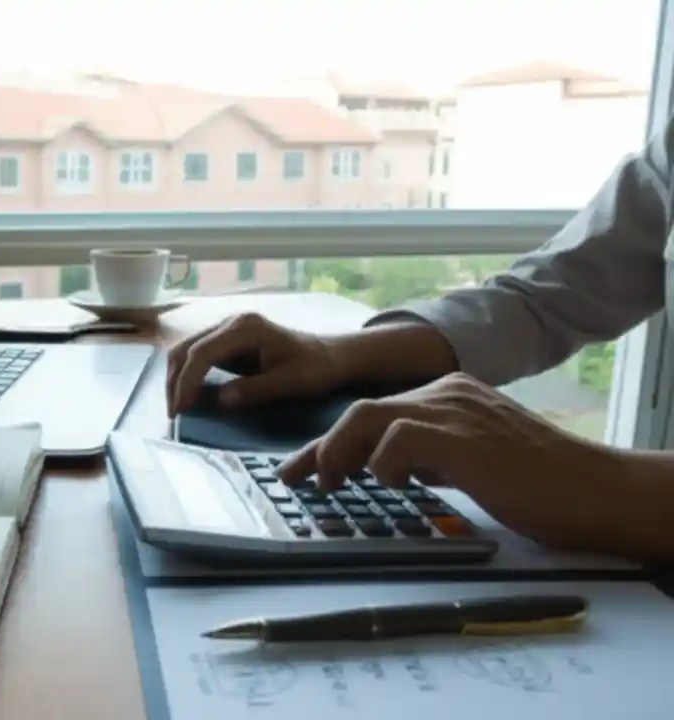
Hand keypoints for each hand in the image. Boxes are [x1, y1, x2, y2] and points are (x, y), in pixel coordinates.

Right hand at [165, 313, 348, 416]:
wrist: (332, 356)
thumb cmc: (316, 368)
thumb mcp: (290, 383)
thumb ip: (254, 390)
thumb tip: (219, 400)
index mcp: (245, 328)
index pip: (202, 352)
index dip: (187, 382)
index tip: (181, 410)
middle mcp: (231, 322)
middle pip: (186, 348)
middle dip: (175, 381)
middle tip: (174, 414)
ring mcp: (227, 329)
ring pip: (186, 350)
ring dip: (176, 378)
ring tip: (178, 408)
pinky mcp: (227, 341)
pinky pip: (197, 355)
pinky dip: (186, 375)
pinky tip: (188, 396)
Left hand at [277, 372, 618, 550]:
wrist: (591, 488)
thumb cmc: (539, 484)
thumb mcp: (472, 462)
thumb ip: (433, 456)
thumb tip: (394, 467)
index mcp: (449, 395)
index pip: (375, 412)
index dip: (333, 442)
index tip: (304, 469)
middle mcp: (446, 392)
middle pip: (360, 411)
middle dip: (321, 447)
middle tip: (298, 479)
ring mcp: (453, 409)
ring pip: (368, 416)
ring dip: (339, 452)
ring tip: (333, 484)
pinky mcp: (461, 435)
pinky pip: (397, 437)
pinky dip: (382, 461)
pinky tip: (395, 483)